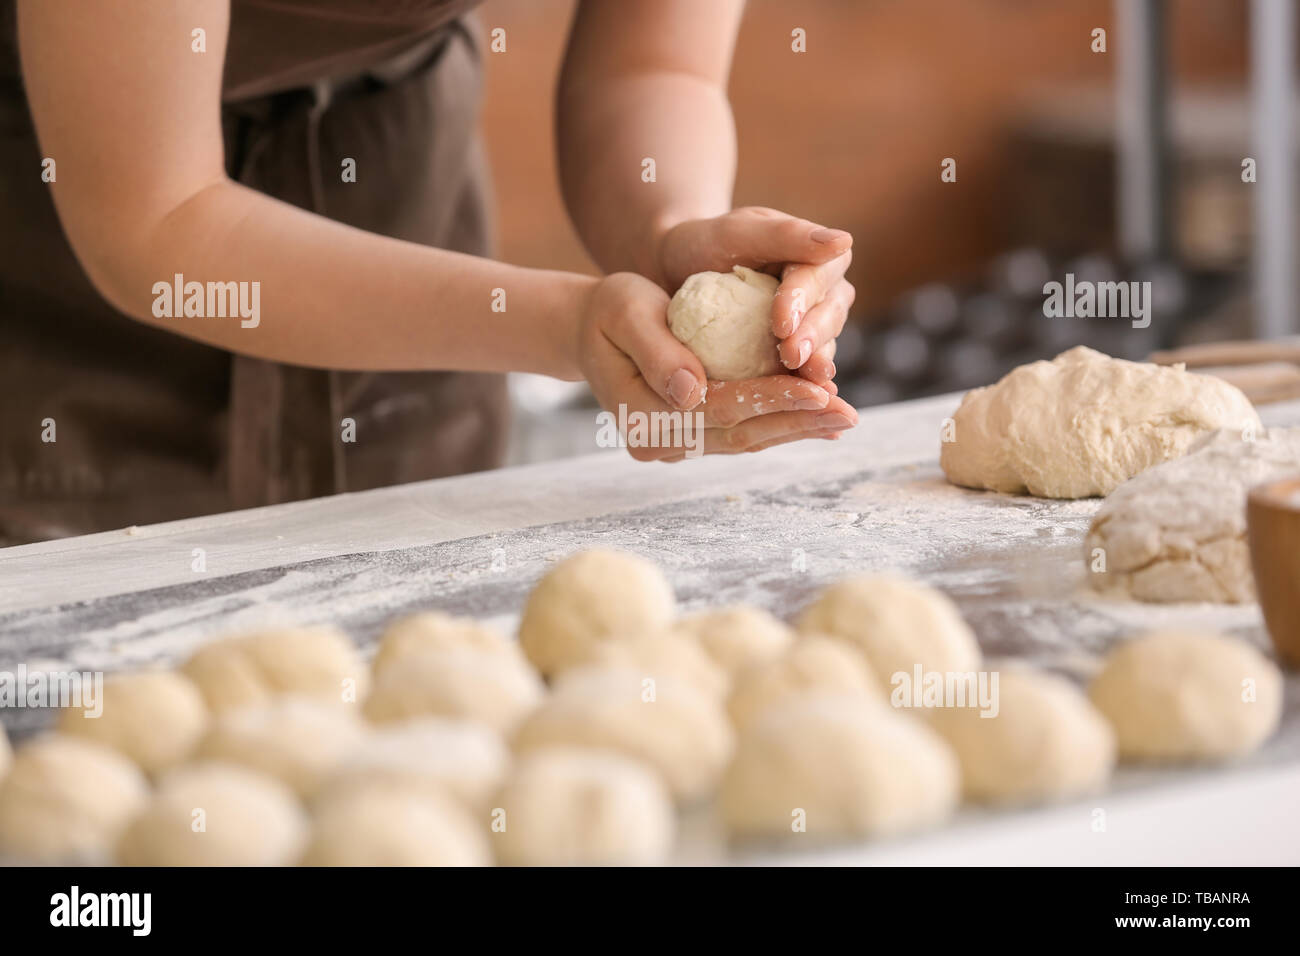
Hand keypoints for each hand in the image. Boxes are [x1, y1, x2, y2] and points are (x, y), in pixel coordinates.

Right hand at [576, 272, 858, 460]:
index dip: (770, 399)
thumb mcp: (625, 312)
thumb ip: (657, 351)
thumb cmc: (609, 310)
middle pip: (738, 434)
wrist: (590, 330)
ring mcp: (675, 445)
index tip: (816, 387)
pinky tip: (816, 420)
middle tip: (847, 413)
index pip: (718, 410)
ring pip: (745, 441)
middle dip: (796, 422)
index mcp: (641, 414)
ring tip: (842, 418)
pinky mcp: (692, 437)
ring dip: (796, 429)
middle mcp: (658, 441)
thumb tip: (693, 393)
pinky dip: (781, 425)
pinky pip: (742, 435)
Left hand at [655, 206, 854, 392]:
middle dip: (812, 338)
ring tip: (799, 382)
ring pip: (823, 347)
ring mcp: (812, 326)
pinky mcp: (794, 354)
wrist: (678, 271)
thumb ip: (786, 234)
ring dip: (811, 365)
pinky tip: (791, 403)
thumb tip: (844, 240)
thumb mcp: (738, 231)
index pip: (818, 277)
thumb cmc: (706, 243)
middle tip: (791, 357)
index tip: (782, 325)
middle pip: (828, 316)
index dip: (802, 301)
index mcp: (819, 255)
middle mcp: (825, 292)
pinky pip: (802, 372)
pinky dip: (797, 386)